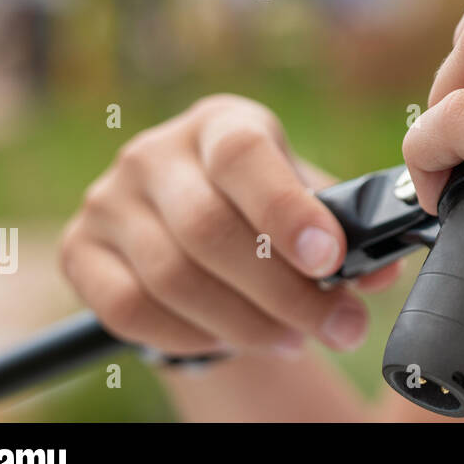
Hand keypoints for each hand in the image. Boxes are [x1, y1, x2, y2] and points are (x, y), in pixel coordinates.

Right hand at [60, 94, 399, 356]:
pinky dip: (190, 336)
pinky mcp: (79, 250)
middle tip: (339, 327)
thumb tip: (384, 267)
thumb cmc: (265, 204)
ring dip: (246, 324)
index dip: (287, 210)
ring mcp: (108, 200)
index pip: (243, 156)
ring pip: (173, 279)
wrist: (193, 221)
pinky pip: (129, 310)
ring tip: (296, 339)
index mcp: (220, 122)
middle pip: (208, 230)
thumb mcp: (307, 199)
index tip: (330, 259)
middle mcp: (155, 151)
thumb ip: (348, 227)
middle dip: (284, 292)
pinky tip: (232, 341)